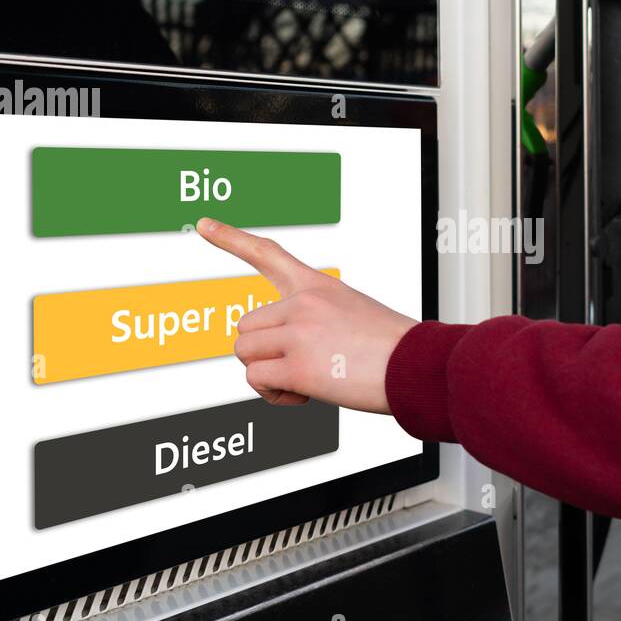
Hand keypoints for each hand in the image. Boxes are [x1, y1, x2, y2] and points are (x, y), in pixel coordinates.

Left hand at [197, 218, 417, 413]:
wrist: (417, 366)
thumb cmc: (394, 349)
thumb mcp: (353, 314)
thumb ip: (312, 322)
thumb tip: (282, 358)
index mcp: (317, 287)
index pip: (268, 255)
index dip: (231, 238)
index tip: (204, 225)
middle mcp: (303, 303)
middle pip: (246, 327)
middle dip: (263, 353)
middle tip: (298, 366)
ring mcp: (299, 332)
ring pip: (245, 353)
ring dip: (267, 375)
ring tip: (304, 382)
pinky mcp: (298, 366)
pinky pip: (257, 380)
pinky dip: (274, 395)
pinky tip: (303, 395)